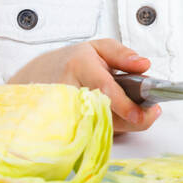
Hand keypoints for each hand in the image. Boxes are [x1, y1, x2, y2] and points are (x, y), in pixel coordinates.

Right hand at [10, 38, 159, 131]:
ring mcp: (62, 111)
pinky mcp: (60, 126)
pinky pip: (88, 134)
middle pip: (105, 113)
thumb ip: (123, 55)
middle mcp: (69, 88)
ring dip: (118, 123)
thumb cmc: (72, 62)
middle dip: (129, 118)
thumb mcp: (98, 48)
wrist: (38, 75)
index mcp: (80, 65)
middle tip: (144, 112)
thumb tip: (144, 65)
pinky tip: (106, 118)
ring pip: (98, 127)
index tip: (143, 114)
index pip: (105, 88)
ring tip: (123, 110)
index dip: (125, 104)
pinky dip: (103, 129)